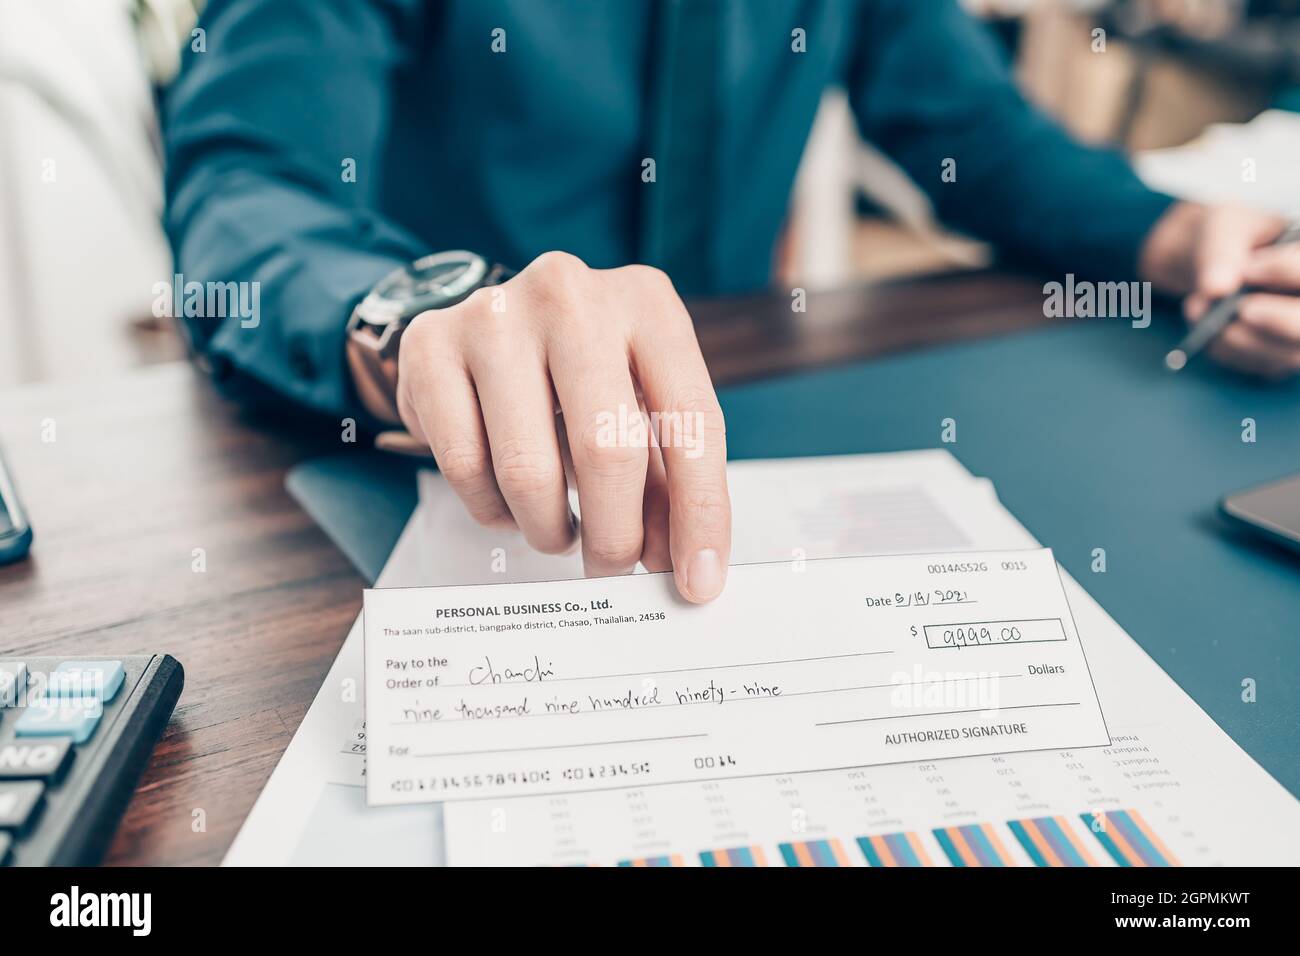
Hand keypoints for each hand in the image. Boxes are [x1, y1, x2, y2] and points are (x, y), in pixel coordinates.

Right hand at [392, 251, 729, 602]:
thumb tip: (683, 564)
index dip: (699, 513)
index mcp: (647, 302)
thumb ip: (665, 481)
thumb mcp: (639, 408)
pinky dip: (491, 508)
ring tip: (557, 532)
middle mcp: (572, 294)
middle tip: (612, 569)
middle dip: (616, 536)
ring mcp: (495, 315)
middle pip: (607, 449)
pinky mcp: (430, 345)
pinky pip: (463, 464)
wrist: (491, 321)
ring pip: (527, 468)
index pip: (692, 421)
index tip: (697, 579)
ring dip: (548, 528)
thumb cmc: (581, 374)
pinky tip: (508, 503)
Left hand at [1140, 202, 1299, 378]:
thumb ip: (1219, 252)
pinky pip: (1260, 366)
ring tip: (1201, 308)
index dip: (1286, 271)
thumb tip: (1216, 288)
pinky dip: (1226, 350)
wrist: (1205, 260)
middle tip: (1240, 308)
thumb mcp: (1220, 228)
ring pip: (1291, 354)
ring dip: (1240, 338)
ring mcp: (1297, 331)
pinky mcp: (1277, 355)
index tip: (1247, 269)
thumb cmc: (1224, 236)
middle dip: (1277, 319)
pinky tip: (1206, 328)